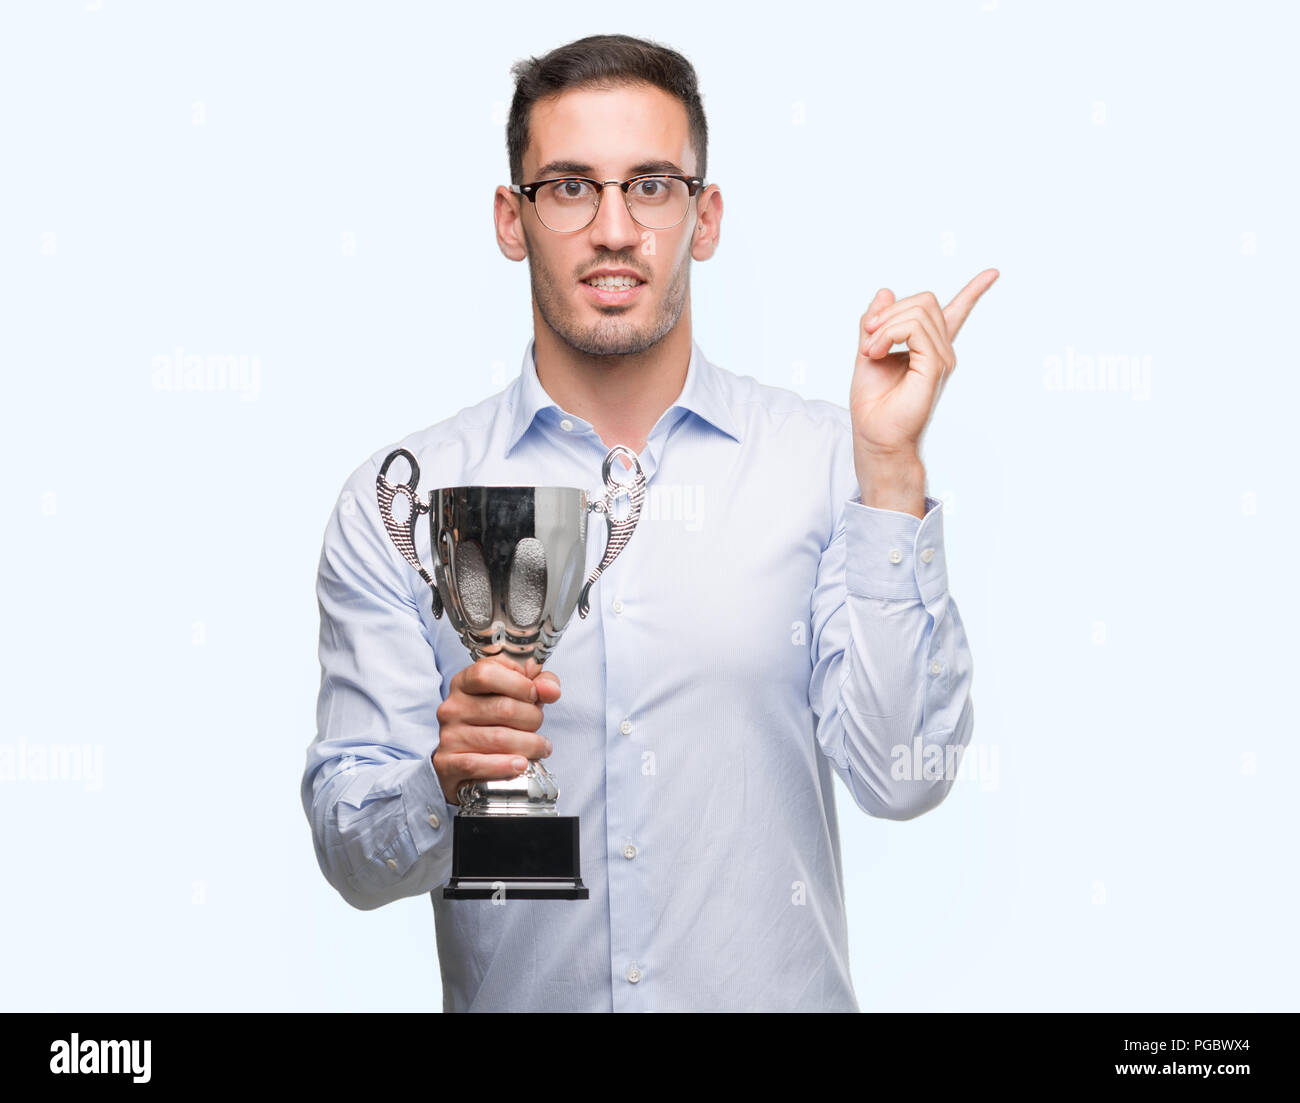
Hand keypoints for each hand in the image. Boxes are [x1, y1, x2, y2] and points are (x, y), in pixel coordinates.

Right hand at [432, 654, 561, 805]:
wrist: (466, 761)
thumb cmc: (496, 721)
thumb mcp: (517, 694)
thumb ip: (539, 683)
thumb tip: (551, 690)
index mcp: (464, 683)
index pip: (486, 674)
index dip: (518, 684)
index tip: (534, 695)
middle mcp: (453, 707)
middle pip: (502, 708)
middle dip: (532, 718)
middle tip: (538, 726)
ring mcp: (448, 736)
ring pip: (498, 738)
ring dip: (529, 745)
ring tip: (540, 747)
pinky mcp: (448, 764)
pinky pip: (477, 764)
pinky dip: (505, 766)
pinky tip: (521, 765)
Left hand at [851, 269, 998, 460]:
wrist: (874, 435)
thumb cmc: (872, 402)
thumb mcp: (868, 351)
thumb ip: (876, 322)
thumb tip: (885, 292)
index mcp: (928, 348)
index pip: (956, 313)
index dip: (974, 291)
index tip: (993, 273)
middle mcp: (941, 351)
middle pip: (925, 301)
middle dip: (890, 311)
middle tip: (867, 338)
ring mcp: (942, 359)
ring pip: (919, 311)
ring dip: (884, 325)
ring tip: (869, 351)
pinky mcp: (935, 367)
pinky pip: (915, 329)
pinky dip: (889, 333)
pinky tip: (876, 352)